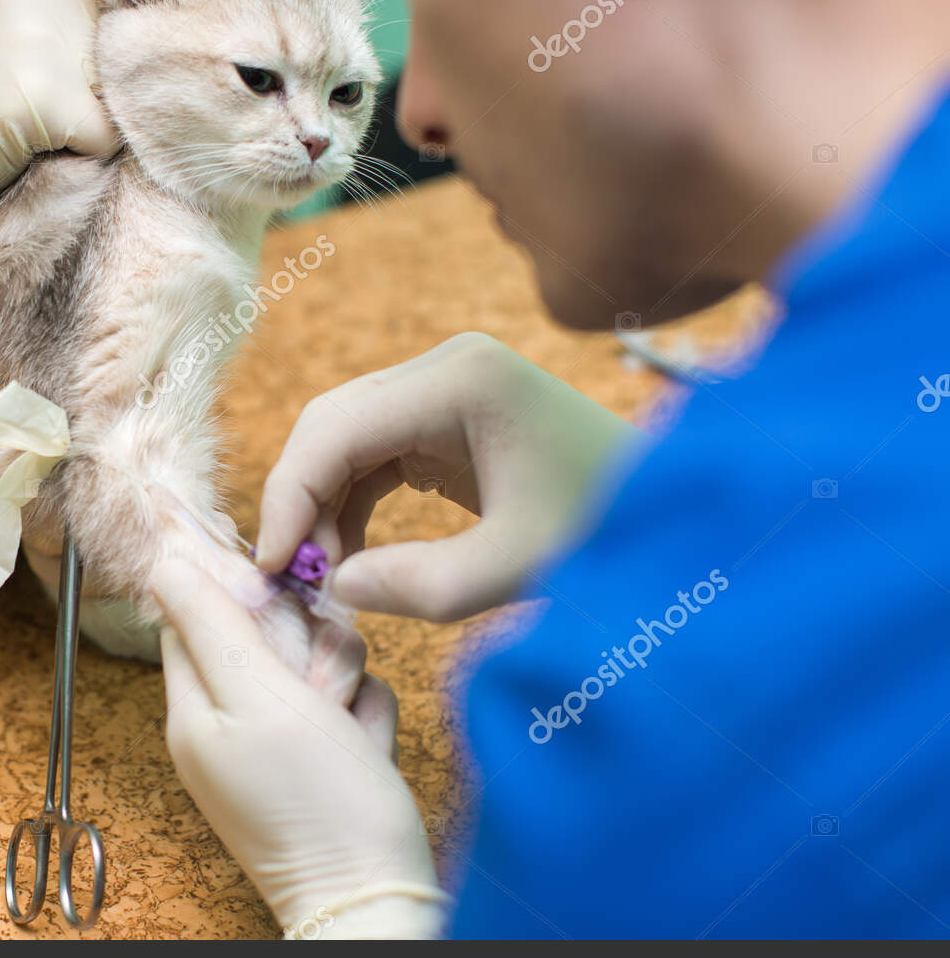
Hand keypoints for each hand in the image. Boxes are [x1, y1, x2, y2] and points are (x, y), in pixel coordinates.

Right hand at [0, 0, 116, 306]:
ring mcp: (40, 31)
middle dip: (104, 85)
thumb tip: (148, 33)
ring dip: (89, 124)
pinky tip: (20, 155)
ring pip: (121, 92)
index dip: (111, 40)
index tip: (81, 77)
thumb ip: (57, 13)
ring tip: (24, 132)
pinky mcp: (45, 94)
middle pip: (127, 43)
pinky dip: (76, 161)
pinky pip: (107, 139)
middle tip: (36, 113)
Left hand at [151, 558, 446, 938]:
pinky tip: (364, 752)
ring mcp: (278, 744)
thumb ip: (213, 627)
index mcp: (194, 708)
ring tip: (345, 730)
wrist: (376, 894)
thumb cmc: (317, 802)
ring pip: (318, 665)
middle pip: (268, 635)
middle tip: (320, 691)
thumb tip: (163, 563)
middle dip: (311, 649)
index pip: (198, 615)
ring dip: (346, 686)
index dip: (245, 597)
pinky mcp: (323, 759)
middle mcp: (228, 724)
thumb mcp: (260, 696)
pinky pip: (349, 705)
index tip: (285, 608)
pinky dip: (365, 722)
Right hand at [257, 332, 639, 621]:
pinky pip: (374, 458)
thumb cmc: (615, 530)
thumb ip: (424, 585)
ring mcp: (445, 390)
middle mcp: (445, 368)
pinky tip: (352, 561)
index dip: (290, 497)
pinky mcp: (448, 421)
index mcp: (461, 380)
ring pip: (345, 443)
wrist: (681, 516)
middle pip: (331, 425)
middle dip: (300, 502)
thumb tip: (337, 589)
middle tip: (293, 582)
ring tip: (325, 581)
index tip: (275, 571)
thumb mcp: (520, 566)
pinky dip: (352, 507)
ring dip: (323, 509)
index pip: (337, 428)